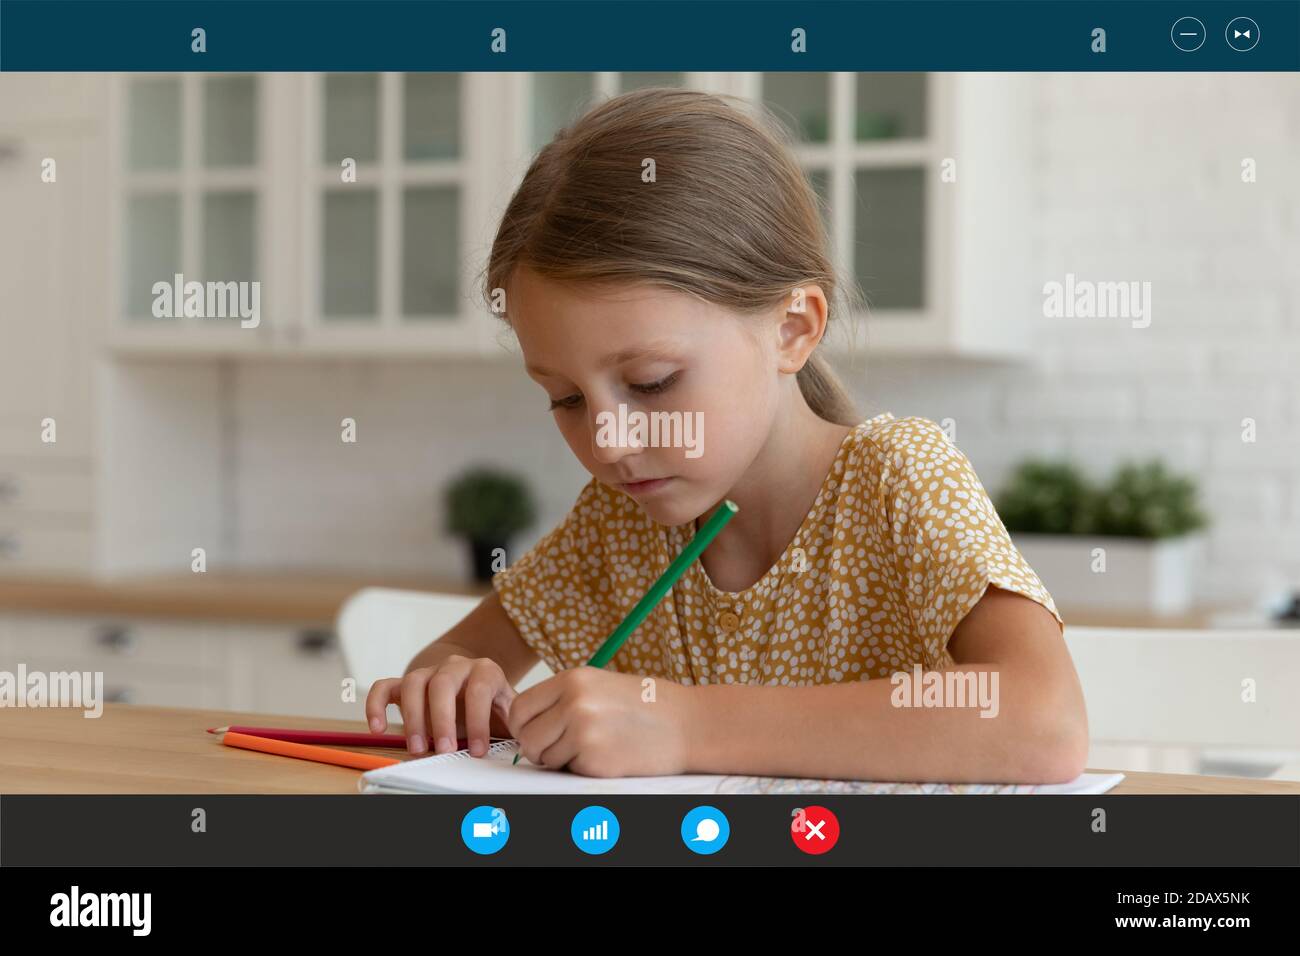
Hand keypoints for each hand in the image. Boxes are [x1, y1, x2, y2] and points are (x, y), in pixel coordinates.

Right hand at [365, 655, 515, 756]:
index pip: (479, 690)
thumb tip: (525, 745)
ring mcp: (428, 672)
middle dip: (442, 719)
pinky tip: (378, 728)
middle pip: (443, 684)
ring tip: (418, 748)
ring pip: (413, 683)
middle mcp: (455, 667)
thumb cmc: (492, 705)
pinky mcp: (404, 682)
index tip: (477, 751)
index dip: (478, 722)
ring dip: (413, 718)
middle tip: (444, 750)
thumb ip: (513, 724)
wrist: (472, 684)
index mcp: (485, 671)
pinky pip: (384, 686)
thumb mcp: (508, 712)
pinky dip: (376, 705)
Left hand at [506, 667, 691, 776]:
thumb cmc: (647, 705)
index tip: (538, 731)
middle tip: (561, 747)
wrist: (689, 725)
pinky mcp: (596, 761)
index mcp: (573, 679)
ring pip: (544, 758)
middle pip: (526, 736)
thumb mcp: (600, 685)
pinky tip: (608, 755)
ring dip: (561, 759)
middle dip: (538, 747)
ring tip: (593, 746)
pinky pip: (569, 771)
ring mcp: (584, 732)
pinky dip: (583, 769)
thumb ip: (563, 698)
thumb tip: (526, 722)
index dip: (524, 725)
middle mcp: (574, 703)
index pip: (520, 708)